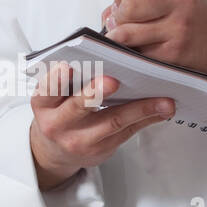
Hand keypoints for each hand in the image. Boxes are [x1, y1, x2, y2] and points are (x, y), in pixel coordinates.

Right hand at [29, 63, 174, 189]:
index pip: (47, 91)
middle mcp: (58, 124)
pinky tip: (162, 110)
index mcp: (43, 104)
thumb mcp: (52, 97)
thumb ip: (68, 80)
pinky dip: (147, 118)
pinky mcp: (101, 150)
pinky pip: (127, 132)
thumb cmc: (58, 113)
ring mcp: (80, 141)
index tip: (67, 67)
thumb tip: (104, 54)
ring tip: (163, 101)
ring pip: (112, 122)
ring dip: (140, 109)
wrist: (55, 151)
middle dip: (96, 93)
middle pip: (79, 108)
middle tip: (113, 81)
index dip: (56, 79)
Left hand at [101, 0, 206, 75]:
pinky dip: (131, 53)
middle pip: (127, 5)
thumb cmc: (199, 16)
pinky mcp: (175, 53)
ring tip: (127, 38)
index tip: (126, 3)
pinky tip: (140, 50)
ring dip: (119, 38)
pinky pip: (138, 53)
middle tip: (124, 23)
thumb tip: (107, 14)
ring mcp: (177, 27)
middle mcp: (178, 0)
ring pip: (127, 32)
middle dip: (118, 17)